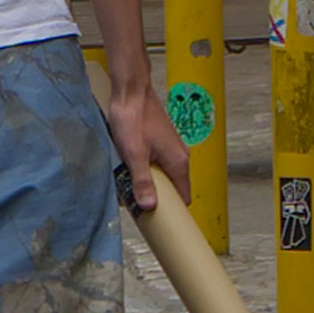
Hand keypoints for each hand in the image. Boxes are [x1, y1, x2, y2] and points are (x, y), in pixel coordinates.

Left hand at [100, 54, 187, 202]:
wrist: (130, 90)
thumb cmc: (133, 119)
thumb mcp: (134, 154)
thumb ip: (142, 181)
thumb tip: (150, 206)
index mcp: (178, 162)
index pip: (184, 196)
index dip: (173, 211)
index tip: (159, 221)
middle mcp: (179, 156)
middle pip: (173, 188)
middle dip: (157, 198)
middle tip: (137, 206)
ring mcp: (170, 148)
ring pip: (163, 175)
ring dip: (149, 183)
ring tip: (130, 188)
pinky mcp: (160, 142)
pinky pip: (157, 164)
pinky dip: (146, 171)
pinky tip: (129, 170)